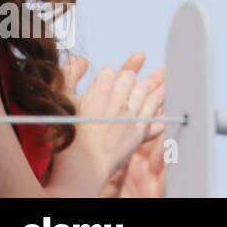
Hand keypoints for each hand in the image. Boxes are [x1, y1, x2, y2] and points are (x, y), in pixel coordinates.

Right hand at [51, 52, 165, 196]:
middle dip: (133, 76)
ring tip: (163, 75)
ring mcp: (133, 115)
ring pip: (147, 94)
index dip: (108, 77)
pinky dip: (161, 113)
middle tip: (144, 72)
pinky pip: (156, 119)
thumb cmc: (66, 135)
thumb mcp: (61, 100)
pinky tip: (165, 109)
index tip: (108, 78)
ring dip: (156, 85)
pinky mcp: (140, 133)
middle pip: (131, 81)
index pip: (110, 73)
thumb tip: (82, 60)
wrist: (82, 166)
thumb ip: (70, 76)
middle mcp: (121, 99)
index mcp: (102, 89)